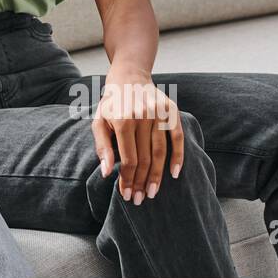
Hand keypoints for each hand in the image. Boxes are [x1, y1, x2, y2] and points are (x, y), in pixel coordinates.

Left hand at [91, 65, 184, 204]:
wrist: (129, 77)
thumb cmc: (111, 104)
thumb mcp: (99, 122)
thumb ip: (102, 147)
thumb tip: (106, 173)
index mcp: (122, 121)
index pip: (128, 159)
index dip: (127, 179)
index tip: (126, 195)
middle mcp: (142, 117)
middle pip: (144, 159)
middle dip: (141, 182)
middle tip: (140, 199)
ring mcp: (158, 113)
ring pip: (160, 152)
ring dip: (157, 176)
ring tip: (153, 193)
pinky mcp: (171, 111)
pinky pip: (178, 137)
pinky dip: (178, 156)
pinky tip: (175, 174)